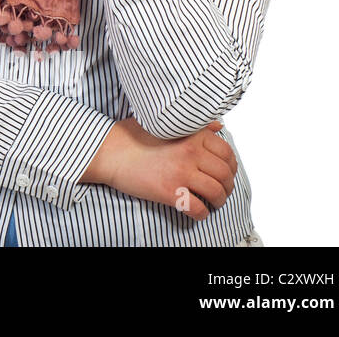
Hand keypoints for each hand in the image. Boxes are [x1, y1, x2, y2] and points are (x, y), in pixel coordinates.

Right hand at [80, 117, 236, 220]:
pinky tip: (198, 212)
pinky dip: (202, 214)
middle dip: (227, 186)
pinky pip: (198, 209)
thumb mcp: (163, 124)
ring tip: (213, 202)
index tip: (226, 172)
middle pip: (225, 174)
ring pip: (216, 192)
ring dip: (219, 201)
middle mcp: (190, 152)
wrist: (108, 152)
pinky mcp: (170, 192)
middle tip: (221, 190)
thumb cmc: (130, 137)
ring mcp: (181, 173)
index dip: (231, 166)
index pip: (226, 153)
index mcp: (191, 135)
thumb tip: (218, 127)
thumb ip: (193, 126)